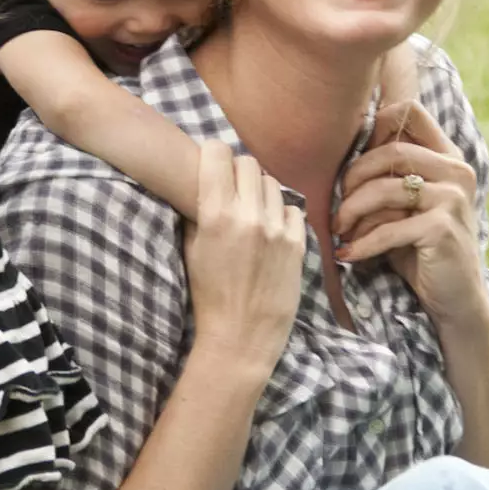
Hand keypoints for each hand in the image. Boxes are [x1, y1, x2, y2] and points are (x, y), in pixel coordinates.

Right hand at [183, 141, 305, 373]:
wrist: (241, 335)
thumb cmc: (207, 296)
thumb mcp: (190, 250)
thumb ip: (197, 212)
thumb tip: (202, 183)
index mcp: (216, 215)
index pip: (218, 154)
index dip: (211, 154)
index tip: (209, 162)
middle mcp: (249, 215)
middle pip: (247, 163)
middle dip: (236, 170)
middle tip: (229, 187)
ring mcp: (278, 228)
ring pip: (271, 183)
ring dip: (259, 190)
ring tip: (251, 210)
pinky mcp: (298, 243)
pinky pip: (292, 208)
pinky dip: (280, 212)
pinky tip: (270, 230)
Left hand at [334, 101, 488, 328]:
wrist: (453, 297)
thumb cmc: (416, 247)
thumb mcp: (400, 206)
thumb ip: (383, 177)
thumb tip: (333, 151)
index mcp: (447, 156)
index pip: (410, 111)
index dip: (374, 125)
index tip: (352, 157)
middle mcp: (456, 171)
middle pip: (389, 151)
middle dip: (352, 177)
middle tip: (337, 206)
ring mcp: (453, 199)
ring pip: (383, 189)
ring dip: (351, 212)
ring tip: (339, 230)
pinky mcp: (443, 229)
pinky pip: (388, 228)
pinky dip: (362, 243)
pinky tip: (348, 254)